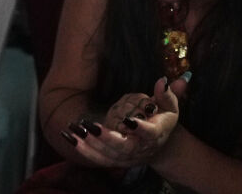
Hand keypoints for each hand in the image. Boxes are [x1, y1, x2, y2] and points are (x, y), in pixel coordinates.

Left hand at [64, 76, 186, 168]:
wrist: (159, 146)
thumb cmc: (163, 119)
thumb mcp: (170, 106)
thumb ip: (166, 94)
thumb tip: (162, 80)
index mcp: (156, 134)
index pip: (149, 134)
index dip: (140, 129)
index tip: (129, 121)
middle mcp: (141, 149)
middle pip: (125, 148)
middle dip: (108, 139)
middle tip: (93, 128)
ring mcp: (127, 157)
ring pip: (108, 155)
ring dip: (91, 144)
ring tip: (76, 131)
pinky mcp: (115, 161)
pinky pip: (98, 159)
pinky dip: (84, 151)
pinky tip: (70, 139)